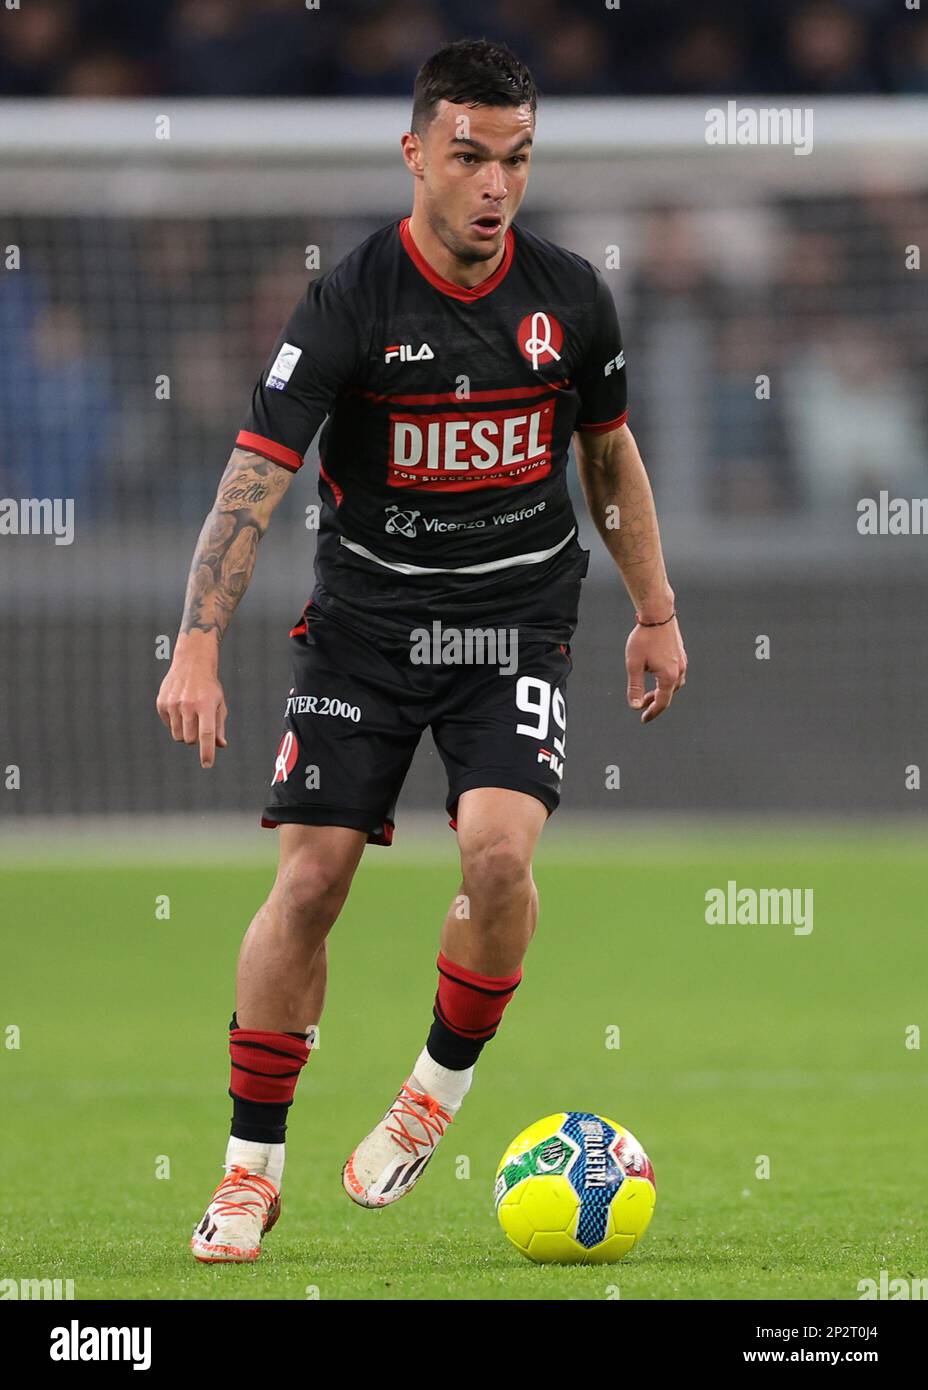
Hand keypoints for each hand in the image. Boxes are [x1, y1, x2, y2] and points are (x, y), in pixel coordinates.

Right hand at [156, 642, 227, 767]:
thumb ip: (219, 726)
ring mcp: (173, 704)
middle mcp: (188, 705)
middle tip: (199, 724)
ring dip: (184, 732)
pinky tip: (179, 707)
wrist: (191, 663)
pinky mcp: (162, 703)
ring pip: (177, 736)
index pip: (206, 734)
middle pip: (189, 739)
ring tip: (189, 715)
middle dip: (195, 738)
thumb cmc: (209, 687)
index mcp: (206, 705)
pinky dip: (174, 722)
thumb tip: (220, 745)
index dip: (206, 751)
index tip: (207, 764)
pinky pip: (168, 725)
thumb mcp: (219, 704)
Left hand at [625, 616, 686, 723]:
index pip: (662, 702)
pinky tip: (656, 673)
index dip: (652, 713)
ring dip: (662, 690)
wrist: (658, 614)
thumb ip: (635, 687)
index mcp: (668, 677)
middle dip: (656, 702)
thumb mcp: (634, 665)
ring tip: (649, 692)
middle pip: (669, 694)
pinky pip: (676, 673)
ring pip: (674, 684)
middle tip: (642, 705)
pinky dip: (666, 680)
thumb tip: (635, 706)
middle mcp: (679, 671)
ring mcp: (682, 661)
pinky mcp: (680, 653)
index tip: (643, 719)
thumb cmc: (644, 638)